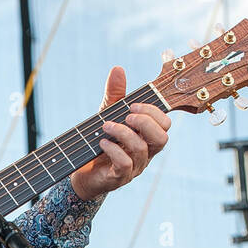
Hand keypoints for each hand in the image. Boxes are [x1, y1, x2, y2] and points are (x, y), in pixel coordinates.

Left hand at [70, 65, 169, 202]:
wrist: (81, 172)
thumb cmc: (100, 142)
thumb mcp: (107, 114)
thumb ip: (115, 94)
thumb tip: (118, 69)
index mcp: (147, 137)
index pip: (165, 125)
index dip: (153, 112)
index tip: (132, 104)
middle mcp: (145, 154)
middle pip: (162, 138)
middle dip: (145, 122)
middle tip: (126, 115)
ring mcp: (134, 167)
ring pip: (141, 149)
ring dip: (123, 133)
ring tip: (106, 126)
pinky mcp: (119, 178)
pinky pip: (124, 164)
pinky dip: (113, 150)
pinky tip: (101, 142)